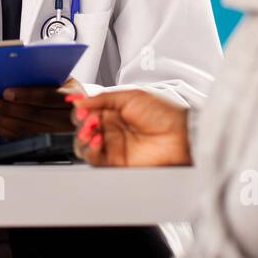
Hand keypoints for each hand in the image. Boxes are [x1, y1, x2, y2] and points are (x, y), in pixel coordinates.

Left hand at [0, 83, 76, 139]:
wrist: (80, 106)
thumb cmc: (65, 86)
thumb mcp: (62, 76)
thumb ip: (43, 77)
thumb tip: (12, 74)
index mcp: (73, 96)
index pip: (49, 97)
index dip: (27, 95)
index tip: (7, 93)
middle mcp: (67, 117)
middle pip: (34, 115)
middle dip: (7, 110)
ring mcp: (57, 131)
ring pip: (26, 128)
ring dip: (0, 121)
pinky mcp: (45, 139)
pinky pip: (22, 137)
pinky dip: (4, 130)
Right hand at [69, 89, 191, 166]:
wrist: (180, 135)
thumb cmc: (164, 114)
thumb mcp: (131, 96)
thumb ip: (103, 98)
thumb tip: (80, 100)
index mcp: (114, 111)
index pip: (88, 110)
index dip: (80, 108)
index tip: (78, 103)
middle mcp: (111, 128)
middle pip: (83, 127)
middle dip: (81, 121)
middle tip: (88, 116)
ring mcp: (113, 145)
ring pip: (85, 144)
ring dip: (83, 136)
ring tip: (92, 128)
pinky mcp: (116, 162)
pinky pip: (95, 159)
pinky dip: (91, 150)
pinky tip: (98, 140)